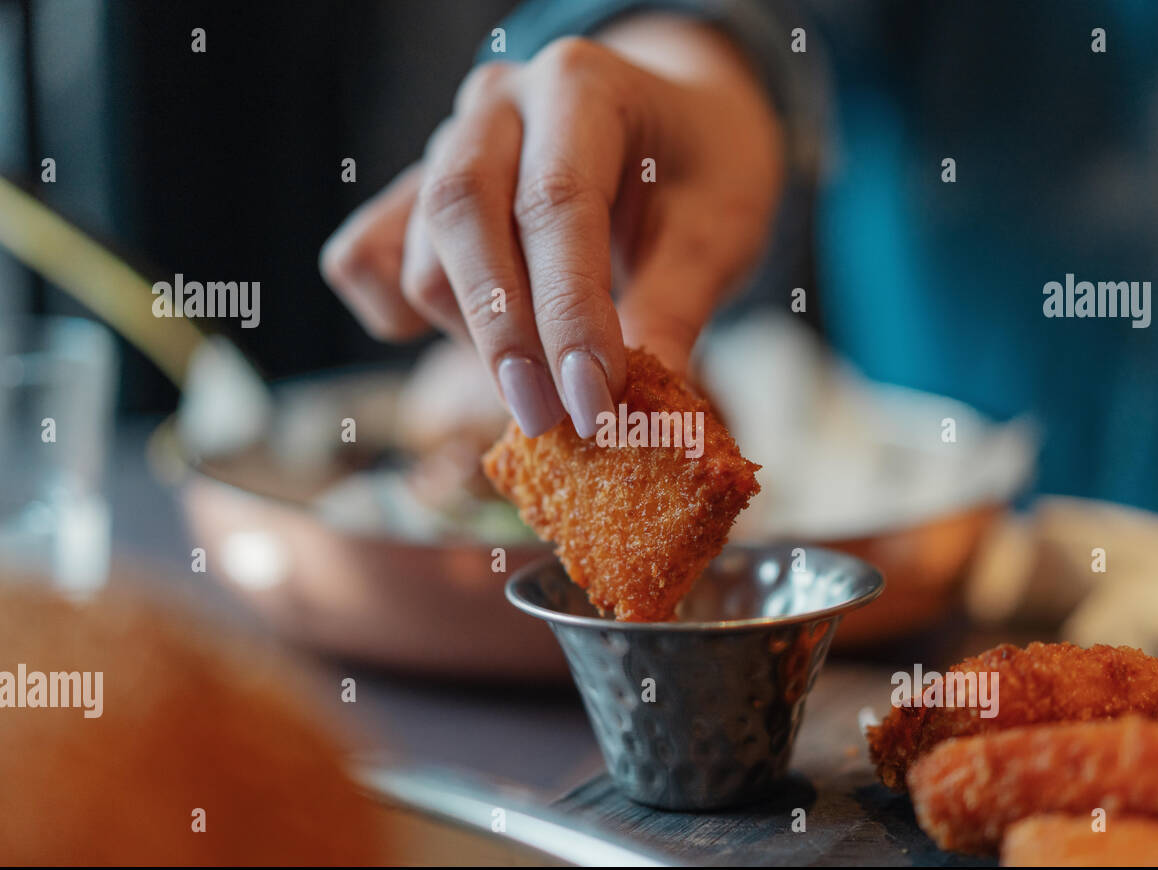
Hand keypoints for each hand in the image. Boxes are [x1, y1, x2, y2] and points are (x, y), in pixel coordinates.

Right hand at [320, 17, 781, 437]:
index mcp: (579, 86)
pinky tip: (475, 338)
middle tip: (551, 419)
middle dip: (504, 336)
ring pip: (422, 257)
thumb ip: (675, 312)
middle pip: (461, 215)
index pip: (555, 201)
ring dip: (480, 337)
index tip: (592, 402)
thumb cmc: (699, 174)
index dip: (569, 313)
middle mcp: (498, 103)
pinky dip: (401, 315)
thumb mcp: (718, 232)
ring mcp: (443, 146)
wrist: (674, 129)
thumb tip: (642, 422)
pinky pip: (366, 261)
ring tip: (554, 370)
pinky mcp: (412, 196)